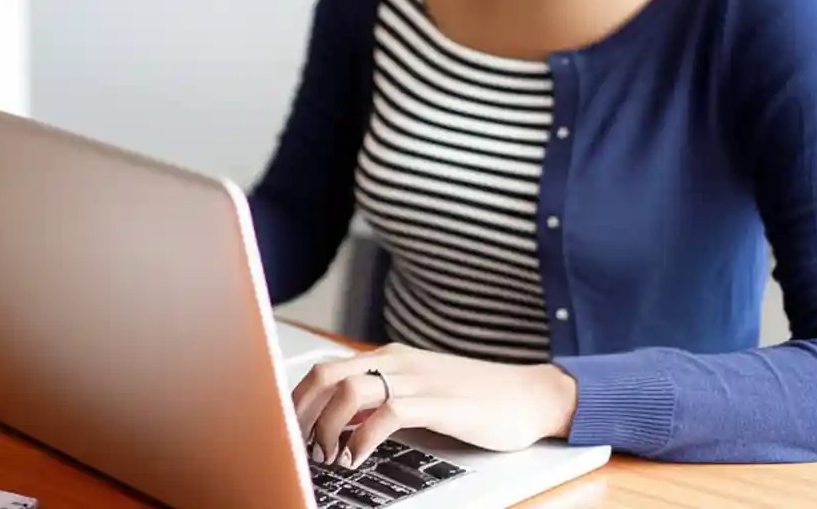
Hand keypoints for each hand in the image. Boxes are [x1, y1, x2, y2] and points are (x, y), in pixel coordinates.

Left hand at [292, 343, 576, 468]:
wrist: (532, 395)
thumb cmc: (479, 399)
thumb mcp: (422, 393)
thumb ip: (384, 402)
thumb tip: (342, 425)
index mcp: (390, 359)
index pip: (326, 367)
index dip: (297, 398)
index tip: (285, 427)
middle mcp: (397, 363)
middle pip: (326, 373)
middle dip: (300, 411)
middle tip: (294, 444)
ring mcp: (418, 380)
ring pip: (349, 391)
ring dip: (326, 427)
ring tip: (326, 455)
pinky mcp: (439, 403)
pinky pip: (386, 414)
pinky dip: (361, 438)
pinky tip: (356, 457)